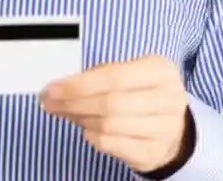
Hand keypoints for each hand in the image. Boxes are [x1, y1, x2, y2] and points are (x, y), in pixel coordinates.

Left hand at [40, 54, 192, 175]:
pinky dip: (91, 135)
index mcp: (160, 70)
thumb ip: (98, 75)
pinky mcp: (153, 152)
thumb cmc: (140, 93)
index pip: (115, 76)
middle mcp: (169, 99)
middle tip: (50, 102)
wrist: (172, 126)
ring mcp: (165, 129)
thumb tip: (58, 87)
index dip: (79, 84)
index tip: (53, 88)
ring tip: (66, 112)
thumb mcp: (128, 72)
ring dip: (79, 118)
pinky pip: (110, 144)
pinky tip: (85, 127)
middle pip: (111, 103)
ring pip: (108, 125)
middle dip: (73, 103)